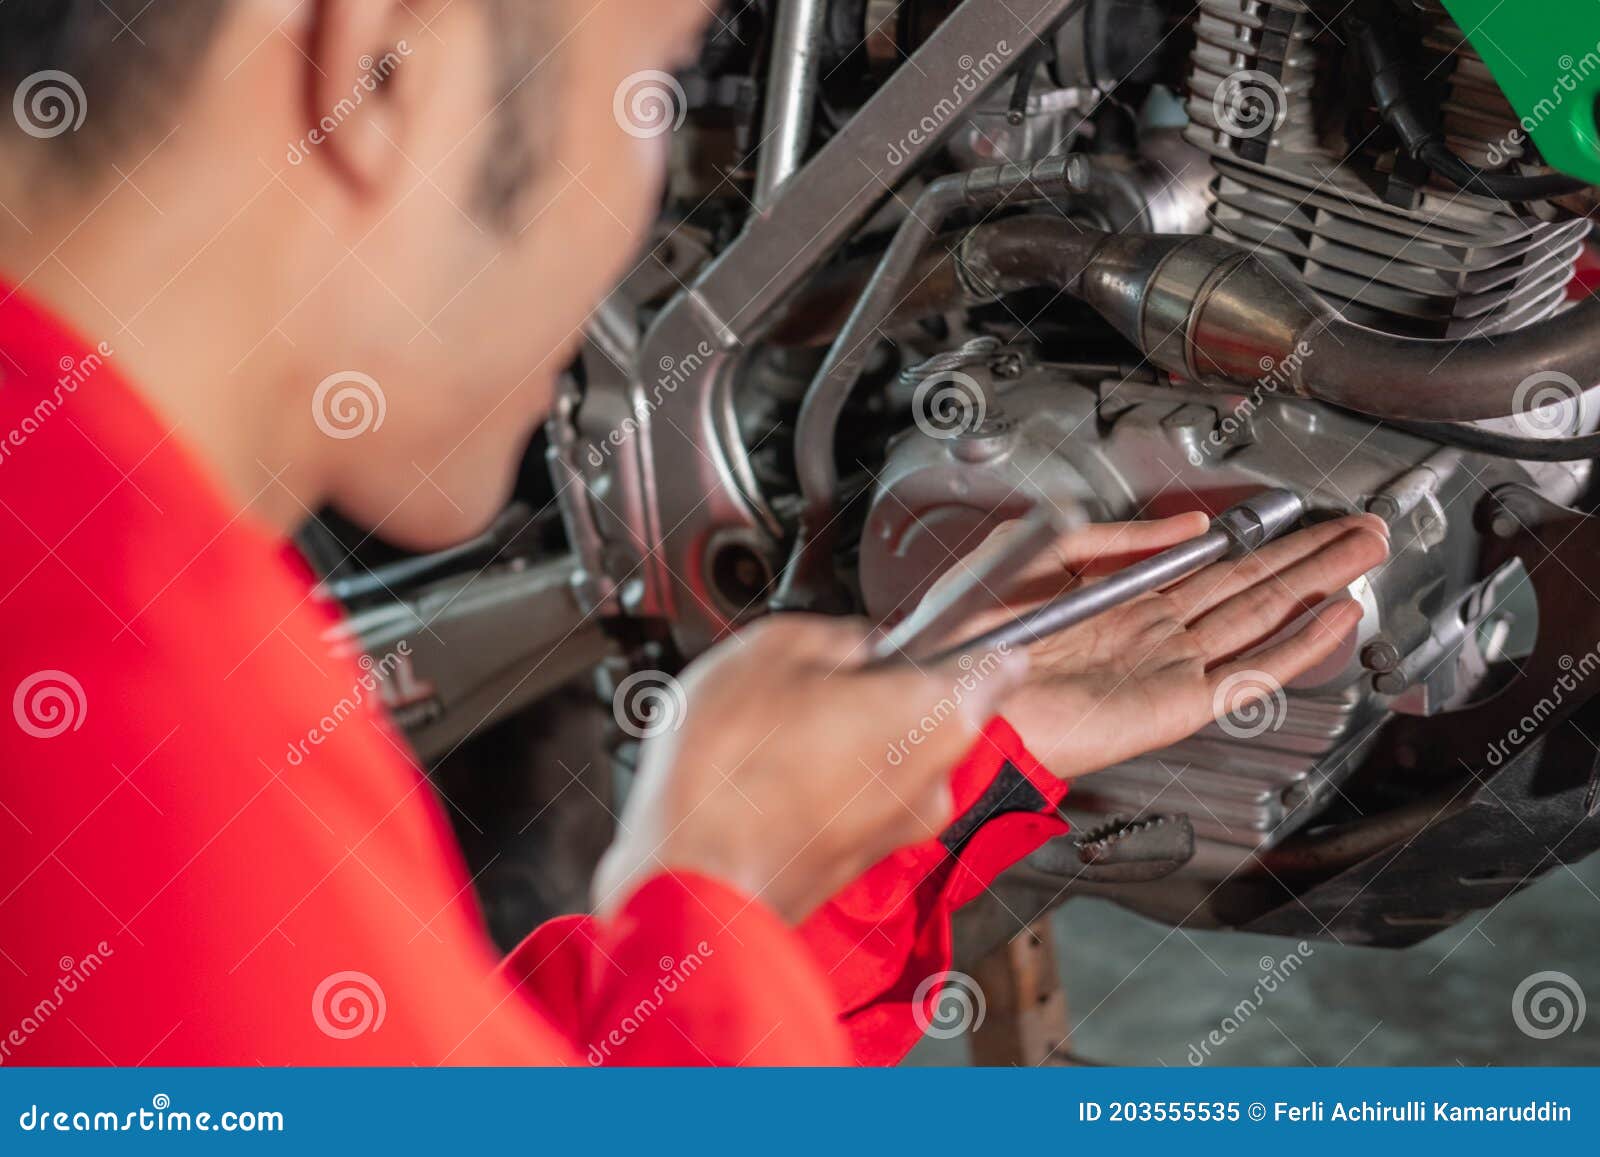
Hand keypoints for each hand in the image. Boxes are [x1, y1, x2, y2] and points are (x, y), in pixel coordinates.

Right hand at [592, 616, 1028, 923]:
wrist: (689, 879)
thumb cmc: (731, 771)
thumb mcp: (771, 649)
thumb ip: (836, 635)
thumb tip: (855, 646)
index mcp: (936, 713)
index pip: (1000, 665)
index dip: (971, 641)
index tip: (940, 632)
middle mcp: (935, 779)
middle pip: (934, 711)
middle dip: (884, 690)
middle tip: (819, 676)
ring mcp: (899, 829)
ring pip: (890, 757)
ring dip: (848, 738)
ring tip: (776, 728)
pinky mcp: (857, 862)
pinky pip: (858, 800)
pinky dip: (826, 783)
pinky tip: (767, 772)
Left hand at [909, 509, 1389, 780]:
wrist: (959, 696)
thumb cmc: (980, 637)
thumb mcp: (1048, 555)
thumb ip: (1122, 538)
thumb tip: (1190, 526)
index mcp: (1126, 599)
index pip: (1215, 564)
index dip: (1265, 540)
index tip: (1306, 518)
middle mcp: (1156, 632)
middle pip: (1252, 587)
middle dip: (1311, 558)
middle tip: (1364, 532)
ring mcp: (1171, 667)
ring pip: (1262, 618)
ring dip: (1316, 587)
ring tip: (1365, 557)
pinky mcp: (1175, 704)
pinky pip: (1249, 672)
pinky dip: (1296, 646)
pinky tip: (1333, 618)